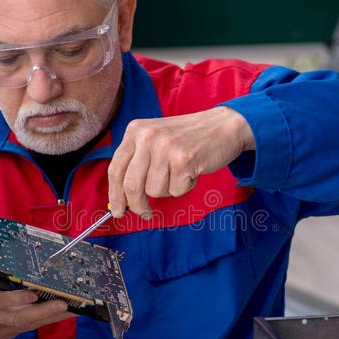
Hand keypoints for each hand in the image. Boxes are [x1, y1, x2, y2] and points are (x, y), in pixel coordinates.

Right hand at [0, 270, 73, 338]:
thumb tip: (27, 261)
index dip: (14, 299)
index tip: (34, 295)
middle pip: (13, 317)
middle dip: (42, 312)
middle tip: (62, 304)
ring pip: (21, 326)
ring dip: (47, 318)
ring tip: (67, 309)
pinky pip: (21, 331)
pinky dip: (39, 322)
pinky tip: (54, 315)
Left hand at [108, 106, 254, 217]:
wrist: (223, 126)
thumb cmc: (188, 138)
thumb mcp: (155, 139)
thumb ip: (137, 162)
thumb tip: (122, 197)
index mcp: (135, 130)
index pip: (116, 169)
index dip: (115, 194)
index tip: (117, 210)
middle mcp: (147, 136)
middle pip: (131, 185)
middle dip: (137, 204)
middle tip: (145, 213)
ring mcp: (165, 147)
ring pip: (154, 190)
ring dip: (168, 189)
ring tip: (179, 172)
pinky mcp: (183, 160)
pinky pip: (176, 190)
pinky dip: (185, 187)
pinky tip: (192, 170)